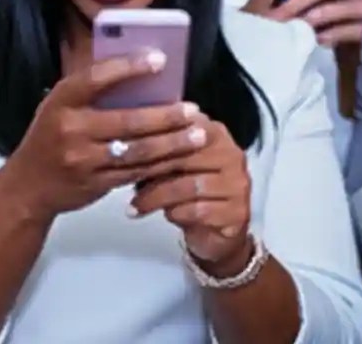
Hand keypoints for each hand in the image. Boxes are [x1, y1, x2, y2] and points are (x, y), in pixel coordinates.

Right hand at [5, 51, 209, 219]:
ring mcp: (83, 159)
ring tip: (198, 134)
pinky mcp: (96, 183)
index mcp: (61, 100)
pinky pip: (136, 172)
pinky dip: (162, 164)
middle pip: (128, 120)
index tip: (160, 59)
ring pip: (138, 150)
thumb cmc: (50, 136)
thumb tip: (139, 69)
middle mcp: (71, 129)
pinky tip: (180, 155)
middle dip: (166, 115)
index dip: (129, 67)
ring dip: (173, 142)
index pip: (96, 78)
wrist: (28, 186)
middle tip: (193, 109)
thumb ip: (91, 92)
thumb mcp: (59, 106)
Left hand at [129, 115, 252, 270]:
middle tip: (123, 179)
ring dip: (157, 197)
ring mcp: (238, 184)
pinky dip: (176, 214)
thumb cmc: (190, 191)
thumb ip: (157, 150)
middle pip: (184, 156)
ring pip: (189, 186)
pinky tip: (165, 216)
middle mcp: (231, 155)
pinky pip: (199, 210)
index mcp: (215, 133)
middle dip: (150, 169)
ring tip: (136, 205)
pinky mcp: (238, 212)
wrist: (218, 232)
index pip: (182, 128)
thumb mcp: (171, 164)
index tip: (124, 150)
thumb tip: (123, 143)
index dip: (151, 139)